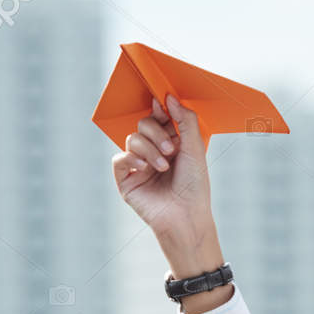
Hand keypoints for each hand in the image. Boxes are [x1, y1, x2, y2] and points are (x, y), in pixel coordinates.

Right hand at [111, 93, 216, 261]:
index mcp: (171, 143)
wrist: (186, 216)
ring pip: (132, 139)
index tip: (162, 105)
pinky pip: (119, 159)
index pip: (160, 118)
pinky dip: (130, 159)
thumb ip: (185, 120)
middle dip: (156, 133)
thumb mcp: (195, 148)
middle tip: (170, 150)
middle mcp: (154, 152)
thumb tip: (169, 97)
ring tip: (163, 167)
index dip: (160, 110)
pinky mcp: (126, 180)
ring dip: (149, 149)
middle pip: (144, 124)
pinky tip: (144, 168)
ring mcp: (138, 165)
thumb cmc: (195, 186)